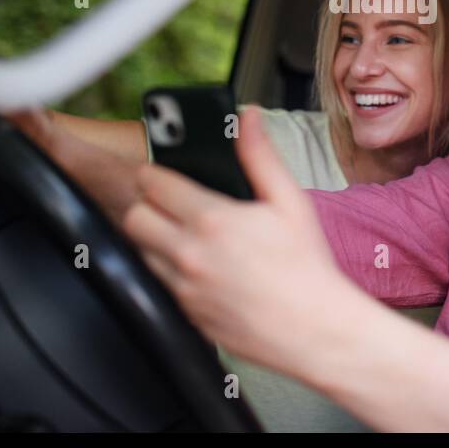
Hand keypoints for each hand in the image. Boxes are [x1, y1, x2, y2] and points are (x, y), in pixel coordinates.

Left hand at [120, 106, 353, 373]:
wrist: (314, 330)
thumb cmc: (307, 267)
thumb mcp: (291, 201)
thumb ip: (261, 156)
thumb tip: (248, 117)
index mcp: (211, 220)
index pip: (153, 184)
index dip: (155, 173)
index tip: (162, 174)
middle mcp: (188, 254)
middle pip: (134, 217)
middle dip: (146, 205)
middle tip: (168, 203)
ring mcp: (184, 288)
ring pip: (140, 252)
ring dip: (155, 239)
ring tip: (186, 234)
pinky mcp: (186, 314)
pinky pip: (159, 284)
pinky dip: (170, 271)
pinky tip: (199, 267)